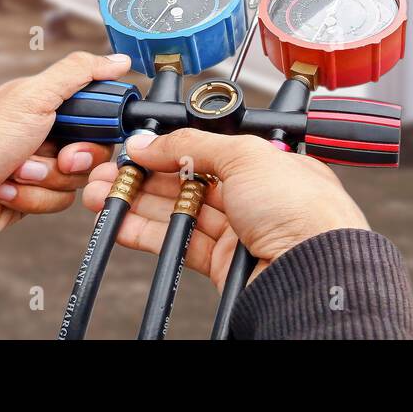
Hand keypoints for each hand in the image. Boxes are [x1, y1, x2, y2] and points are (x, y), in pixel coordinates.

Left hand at [0, 52, 126, 270]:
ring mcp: (36, 165)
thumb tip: (117, 60)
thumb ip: (78, 75)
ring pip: (78, 178)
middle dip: (73, 158)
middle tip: (53, 157)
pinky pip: (59, 202)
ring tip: (13, 174)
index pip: (99, 107)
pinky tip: (4, 192)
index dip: (102, 124)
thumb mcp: (29, 99)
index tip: (87, 131)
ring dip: (46, 180)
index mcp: (44, 102)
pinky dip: (33, 199)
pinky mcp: (30, 196)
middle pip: (95, 147)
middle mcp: (43, 131)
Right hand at [81, 129, 368, 287]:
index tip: (137, 147)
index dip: (172, 148)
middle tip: (110, 170)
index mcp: (268, 164)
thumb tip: (154, 141)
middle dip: (146, 175)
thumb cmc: (302, 210)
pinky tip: (121, 221)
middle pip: (189, 181)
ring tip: (101, 193)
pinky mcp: (223, 263)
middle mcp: (255, 196)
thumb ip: (195, 145)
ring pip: (179, 212)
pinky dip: (146, 232)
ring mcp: (239, 231)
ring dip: (138, 202)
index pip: (210, 150)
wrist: (311, 270)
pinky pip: (178, 242)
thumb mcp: (246, 156)